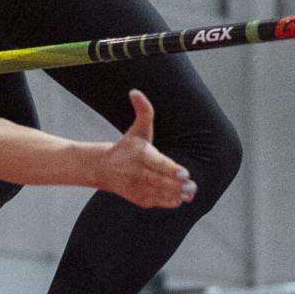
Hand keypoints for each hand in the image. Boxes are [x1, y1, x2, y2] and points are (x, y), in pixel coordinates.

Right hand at [95, 90, 195, 208]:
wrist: (103, 168)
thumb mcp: (137, 129)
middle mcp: (136, 172)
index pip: (157, 163)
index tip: (185, 173)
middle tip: (192, 186)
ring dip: (175, 194)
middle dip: (176, 185)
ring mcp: (136, 186)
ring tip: (190, 194)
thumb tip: (135, 91)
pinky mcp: (136, 197)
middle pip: (158, 180)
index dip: (170, 169)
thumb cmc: (127, 147)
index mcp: (139, 155)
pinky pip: (153, 201)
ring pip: (158, 192)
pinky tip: (179, 199)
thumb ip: (143, 111)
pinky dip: (166, 202)